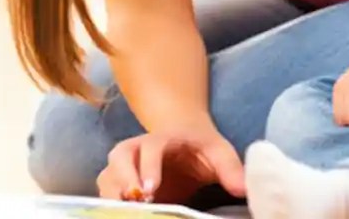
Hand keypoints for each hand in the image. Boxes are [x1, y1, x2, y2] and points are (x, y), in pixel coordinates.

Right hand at [96, 128, 245, 204]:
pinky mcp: (119, 181)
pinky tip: (124, 215)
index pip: (150, 148)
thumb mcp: (219, 152)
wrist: (185, 139)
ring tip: (125, 213)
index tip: (150, 190)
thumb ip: (231, 168)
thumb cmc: (202, 147)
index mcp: (162, 137)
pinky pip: (106, 192)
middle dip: (123, 180)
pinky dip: (110, 204)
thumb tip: (242, 189)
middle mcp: (137, 147)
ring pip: (108, 175)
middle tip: (135, 201)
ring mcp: (125, 164)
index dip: (148, 168)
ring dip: (113, 195)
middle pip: (119, 157)